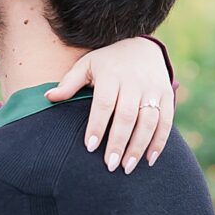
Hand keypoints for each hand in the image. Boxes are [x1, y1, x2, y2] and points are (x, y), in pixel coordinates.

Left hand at [48, 37, 173, 172]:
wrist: (143, 46)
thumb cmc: (108, 62)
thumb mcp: (86, 65)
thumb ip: (69, 83)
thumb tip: (48, 98)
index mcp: (111, 74)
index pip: (104, 103)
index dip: (97, 125)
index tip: (89, 147)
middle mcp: (134, 81)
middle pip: (127, 115)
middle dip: (119, 142)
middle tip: (110, 166)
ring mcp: (153, 88)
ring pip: (149, 121)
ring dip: (139, 147)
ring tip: (127, 168)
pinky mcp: (167, 95)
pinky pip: (166, 121)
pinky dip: (159, 142)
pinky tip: (149, 160)